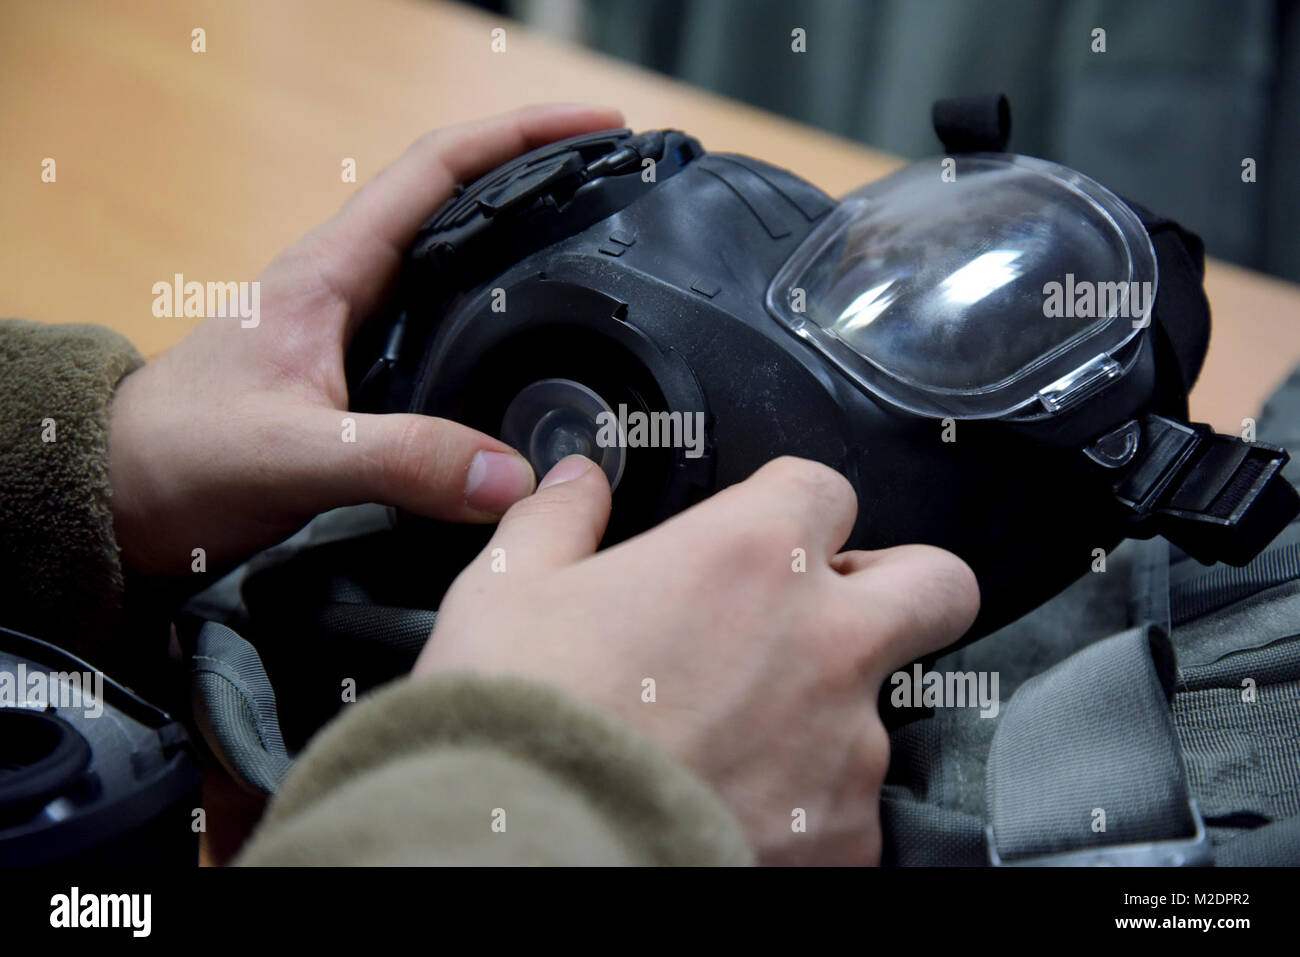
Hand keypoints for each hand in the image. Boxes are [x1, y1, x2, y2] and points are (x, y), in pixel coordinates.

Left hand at [108, 104, 622, 574]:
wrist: (123, 497)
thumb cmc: (177, 457)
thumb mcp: (291, 456)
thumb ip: (401, 460)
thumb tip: (512, 475)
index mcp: (332, 272)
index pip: (437, 171)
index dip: (520, 137)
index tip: (593, 126)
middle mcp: (348, 286)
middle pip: (459, 202)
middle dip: (540, 176)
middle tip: (615, 180)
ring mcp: (356, 328)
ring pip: (456, 265)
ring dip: (523, 245)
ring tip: (597, 248)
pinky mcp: (361, 375)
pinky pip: (447, 328)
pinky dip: (501, 322)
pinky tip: (535, 348)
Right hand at [415, 454, 979, 864]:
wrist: (531, 858)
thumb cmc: (520, 724)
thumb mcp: (507, 591)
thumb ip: (559, 516)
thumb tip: (578, 481)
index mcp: (750, 557)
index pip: (826, 489)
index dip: (791, 508)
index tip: (759, 537)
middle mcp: (823, 643)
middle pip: (935, 584)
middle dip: (895, 590)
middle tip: (823, 615)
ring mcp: (847, 747)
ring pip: (883, 706)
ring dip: (827, 709)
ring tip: (731, 739)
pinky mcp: (847, 837)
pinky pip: (850, 804)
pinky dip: (807, 801)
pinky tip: (735, 803)